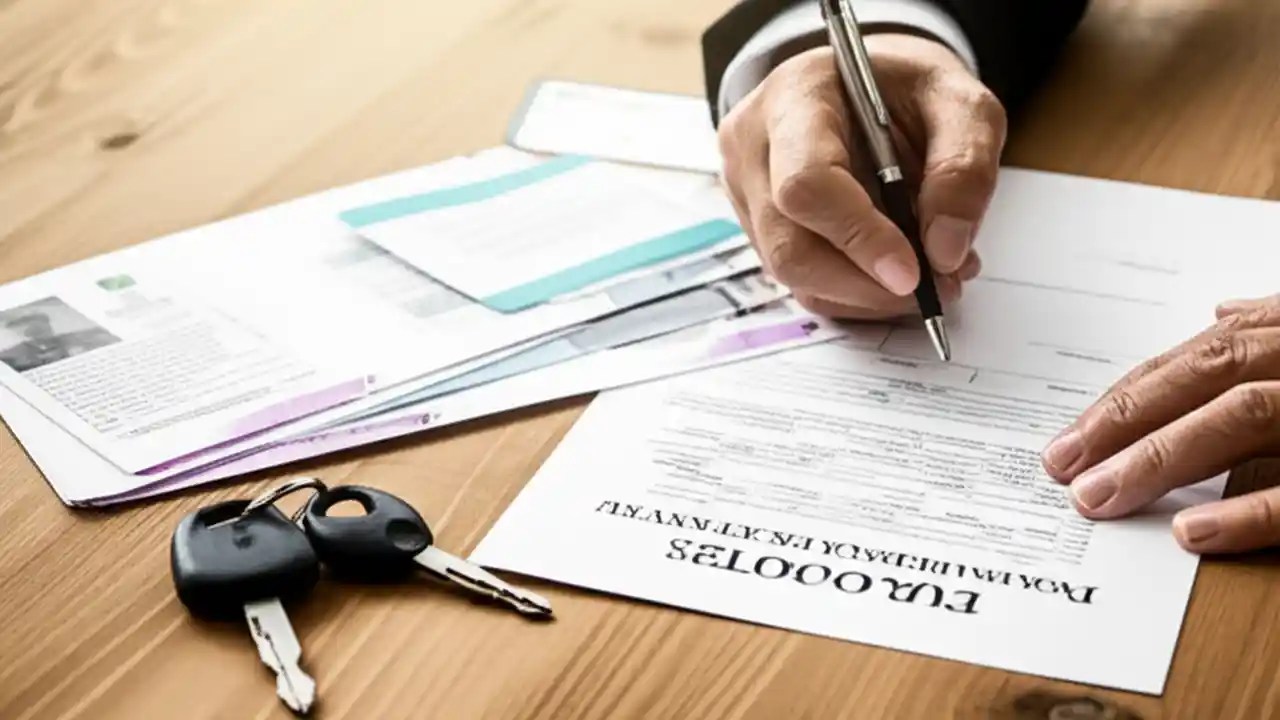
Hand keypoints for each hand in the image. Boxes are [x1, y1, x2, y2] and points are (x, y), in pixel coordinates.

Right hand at [717, 34, 1004, 318]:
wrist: (864, 86)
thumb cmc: (906, 88)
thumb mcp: (961, 103)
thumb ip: (963, 167)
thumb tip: (945, 252)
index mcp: (796, 97)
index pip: (807, 183)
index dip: (858, 237)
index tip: (913, 273)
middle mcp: (754, 147)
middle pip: (790, 246)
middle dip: (866, 284)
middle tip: (937, 289)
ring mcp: (746, 193)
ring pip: (794, 275)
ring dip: (868, 295)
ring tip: (930, 276)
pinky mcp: (759, 229)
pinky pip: (802, 282)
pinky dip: (857, 294)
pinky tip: (895, 274)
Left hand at [1042, 294, 1279, 553]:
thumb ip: (1272, 332)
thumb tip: (1222, 312)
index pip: (1204, 358)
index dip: (1131, 396)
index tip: (1073, 436)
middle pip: (1210, 377)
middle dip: (1125, 419)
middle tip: (1062, 465)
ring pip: (1244, 414)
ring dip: (1160, 456)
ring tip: (1098, 496)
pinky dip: (1245, 512)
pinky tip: (1188, 531)